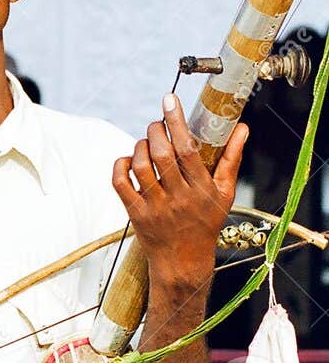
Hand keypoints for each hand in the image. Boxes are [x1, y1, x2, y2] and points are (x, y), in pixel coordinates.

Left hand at [113, 95, 247, 292]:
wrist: (183, 262)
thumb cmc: (206, 223)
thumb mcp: (225, 193)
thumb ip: (231, 159)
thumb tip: (242, 128)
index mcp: (201, 189)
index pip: (187, 149)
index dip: (177, 121)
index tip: (169, 100)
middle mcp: (178, 198)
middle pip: (161, 156)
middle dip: (155, 131)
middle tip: (157, 124)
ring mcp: (155, 207)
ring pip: (140, 167)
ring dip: (139, 147)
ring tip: (146, 142)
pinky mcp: (135, 214)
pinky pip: (120, 184)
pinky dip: (120, 166)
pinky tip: (128, 160)